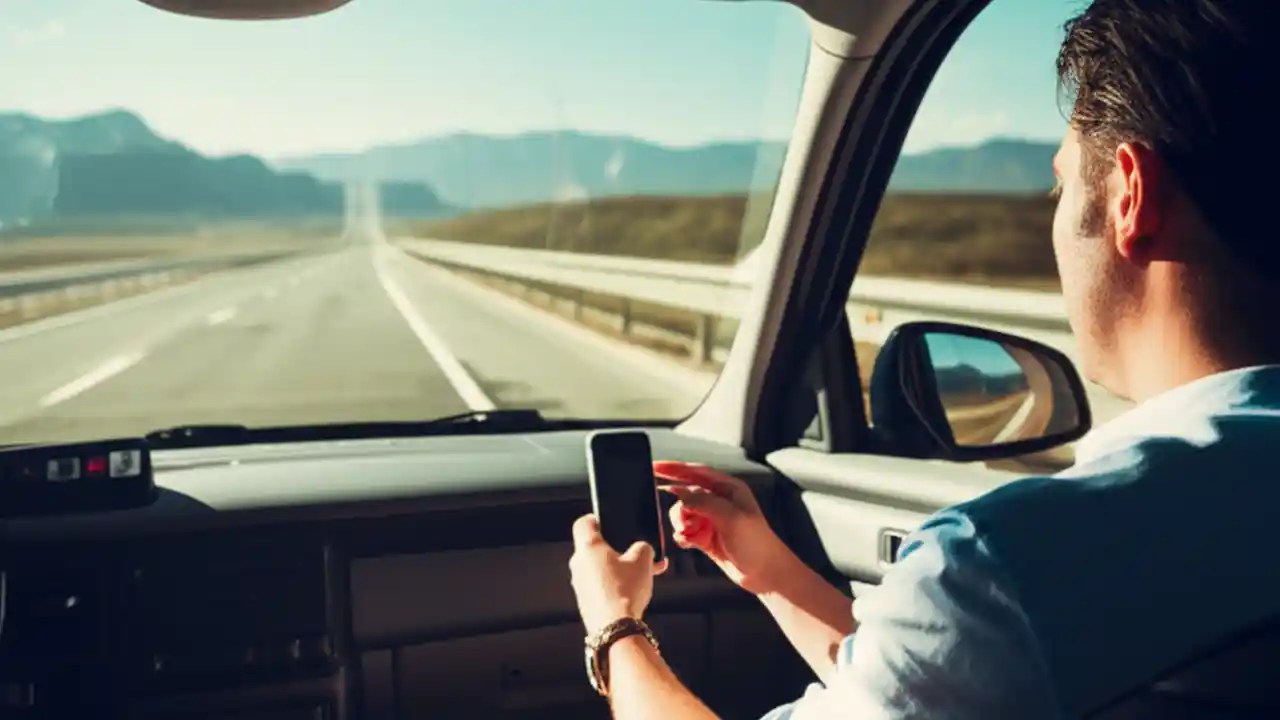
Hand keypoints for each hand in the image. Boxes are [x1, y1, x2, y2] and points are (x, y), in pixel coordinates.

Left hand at [569, 514, 664, 635]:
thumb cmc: (625, 591)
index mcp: (588, 547)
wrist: (615, 628)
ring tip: (641, 576)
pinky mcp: (585, 601)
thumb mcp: (643, 561)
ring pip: (598, 569)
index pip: (583, 523)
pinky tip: (633, 592)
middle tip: (635, 554)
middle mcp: (578, 564)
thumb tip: (642, 549)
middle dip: (615, 550)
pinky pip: (599, 587)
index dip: (596, 519)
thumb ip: (643, 547)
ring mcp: (579, 584)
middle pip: (594, 548)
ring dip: (616, 569)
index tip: (607, 522)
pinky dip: (613, 586)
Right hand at [656, 461, 798, 594]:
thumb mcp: (730, 517)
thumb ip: (702, 502)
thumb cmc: (756, 542)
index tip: (654, 467)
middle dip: (680, 506)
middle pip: (686, 493)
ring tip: (690, 535)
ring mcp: (711, 519)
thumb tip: (677, 491)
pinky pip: (684, 531)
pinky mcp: (705, 537)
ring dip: (681, 524)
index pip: (696, 472)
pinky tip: (687, 543)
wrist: (764, 572)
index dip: (674, 468)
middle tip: (685, 522)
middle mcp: (718, 501)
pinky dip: (682, 536)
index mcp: (728, 488)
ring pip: (682, 513)